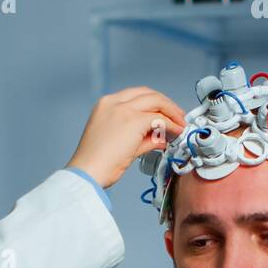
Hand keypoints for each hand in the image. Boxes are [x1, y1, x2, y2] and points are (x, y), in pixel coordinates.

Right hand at [65, 85, 187, 189]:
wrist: (86, 173)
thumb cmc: (96, 164)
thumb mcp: (119, 144)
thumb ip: (142, 138)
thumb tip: (160, 138)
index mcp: (106, 105)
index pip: (136, 96)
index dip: (154, 103)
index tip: (164, 113)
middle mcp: (114, 102)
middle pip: (148, 94)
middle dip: (166, 104)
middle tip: (178, 117)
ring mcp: (123, 109)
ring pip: (156, 101)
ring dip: (172, 112)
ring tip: (180, 125)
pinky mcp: (133, 121)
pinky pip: (159, 118)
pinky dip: (171, 125)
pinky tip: (176, 133)